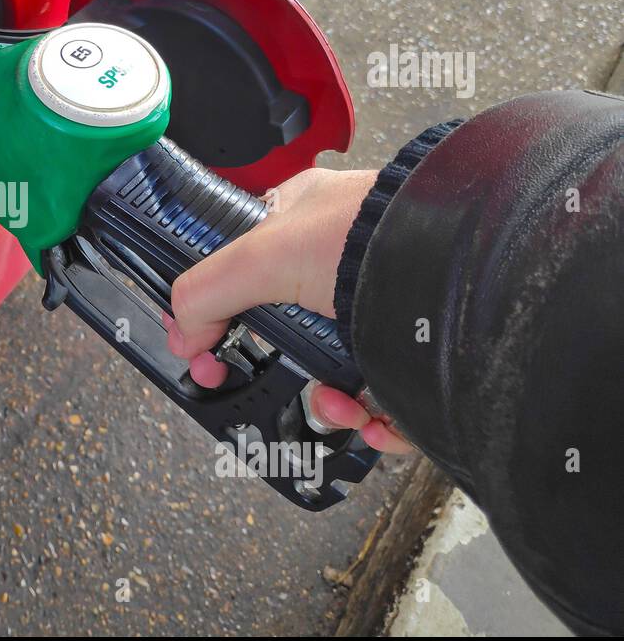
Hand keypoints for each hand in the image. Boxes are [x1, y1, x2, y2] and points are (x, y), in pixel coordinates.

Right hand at [162, 166, 413, 453]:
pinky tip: (378, 420)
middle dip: (287, 373)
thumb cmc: (373, 234)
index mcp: (302, 221)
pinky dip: (378, 419)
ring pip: (339, 371)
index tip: (209, 355)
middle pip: (291, 333)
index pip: (241, 273)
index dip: (220, 319)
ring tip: (345, 408)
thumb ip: (204, 291)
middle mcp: (344, 261)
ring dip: (333, 405)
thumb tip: (183, 336)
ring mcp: (383, 304)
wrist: (457, 270)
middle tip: (289, 390)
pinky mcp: (417, 345)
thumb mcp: (259, 255)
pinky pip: (387, 395)